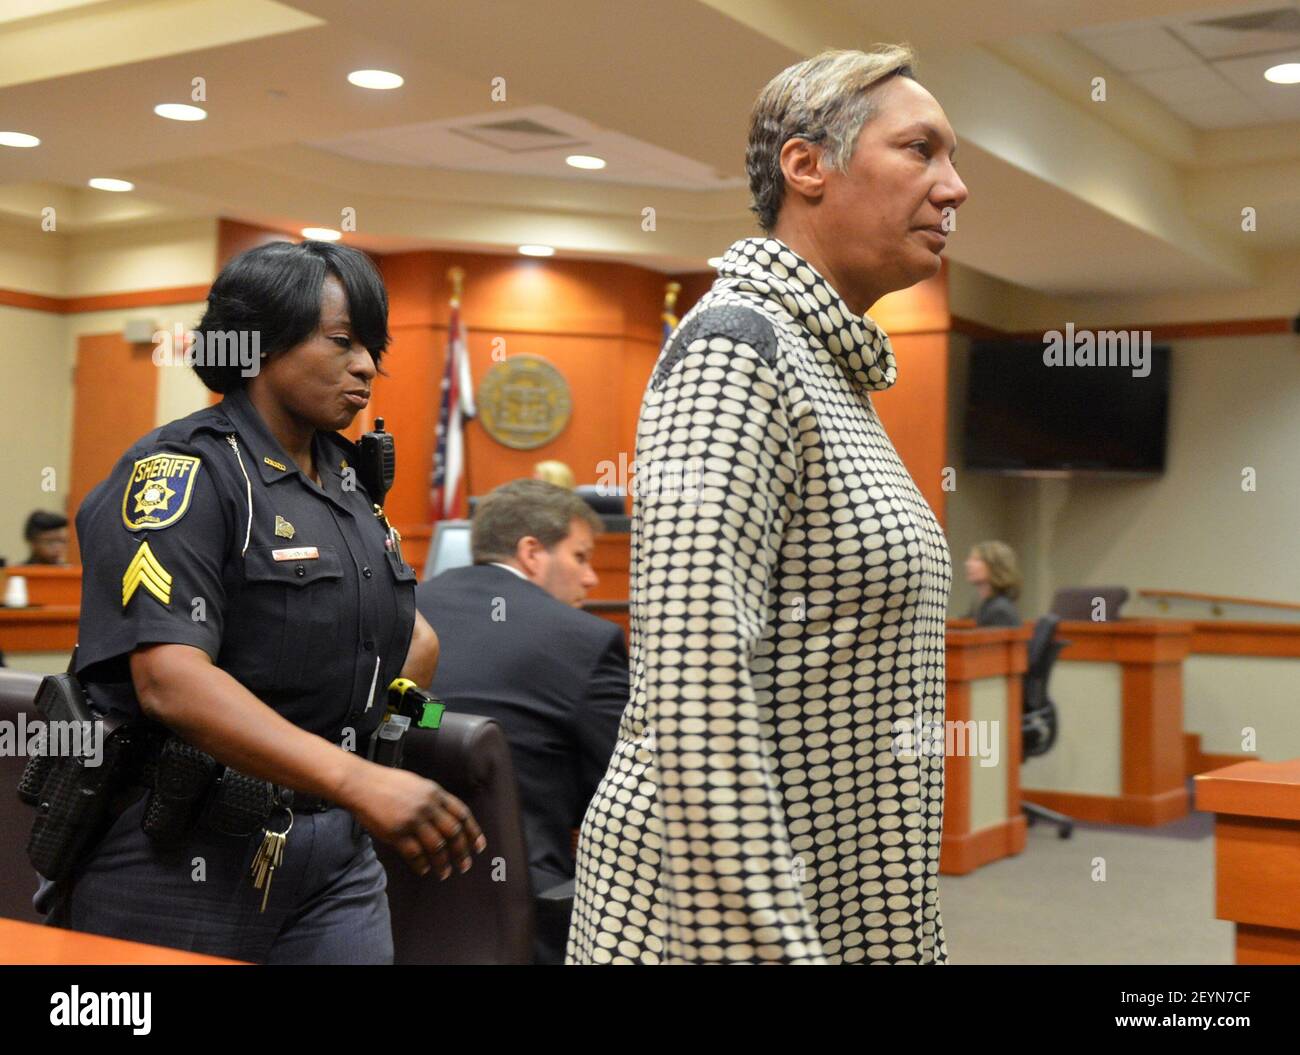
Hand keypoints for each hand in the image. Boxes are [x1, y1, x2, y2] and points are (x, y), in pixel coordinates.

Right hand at [340, 761, 484, 877]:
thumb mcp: (418, 785)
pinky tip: (425, 870)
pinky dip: (422, 864)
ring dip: (443, 862)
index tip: (478, 846)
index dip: (473, 832)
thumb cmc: (389, 784)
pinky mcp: (396, 833)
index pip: (462, 814)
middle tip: (465, 865)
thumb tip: (449, 818)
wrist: (362, 784)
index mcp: (435, 793)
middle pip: (453, 833)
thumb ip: (434, 800)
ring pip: (436, 846)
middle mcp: (427, 806)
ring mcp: (412, 820)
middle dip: (462, 851)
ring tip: (445, 873)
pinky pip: (415, 854)